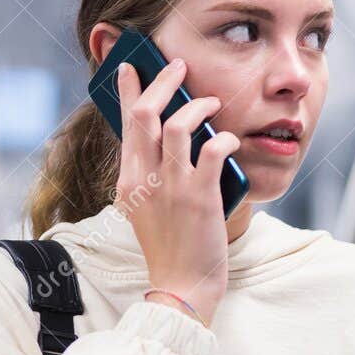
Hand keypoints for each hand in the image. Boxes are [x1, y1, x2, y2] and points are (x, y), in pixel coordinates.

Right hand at [114, 57, 238, 326]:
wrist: (181, 287)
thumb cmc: (171, 249)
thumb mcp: (147, 210)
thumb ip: (151, 177)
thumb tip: (168, 139)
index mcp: (128, 183)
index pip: (124, 126)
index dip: (128, 91)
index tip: (131, 68)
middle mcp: (144, 180)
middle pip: (144, 114)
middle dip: (162, 82)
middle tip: (179, 67)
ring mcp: (171, 188)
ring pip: (175, 124)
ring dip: (196, 106)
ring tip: (211, 102)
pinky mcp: (199, 197)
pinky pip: (211, 150)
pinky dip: (223, 138)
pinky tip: (230, 140)